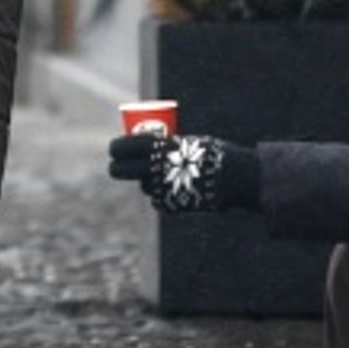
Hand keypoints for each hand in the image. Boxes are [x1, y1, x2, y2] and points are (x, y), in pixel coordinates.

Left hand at [108, 133, 258, 212]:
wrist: (234, 177)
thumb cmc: (214, 154)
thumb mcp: (189, 142)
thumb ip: (169, 146)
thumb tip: (155, 145)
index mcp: (158, 149)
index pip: (126, 147)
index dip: (117, 147)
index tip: (114, 149)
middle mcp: (154, 170)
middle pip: (123, 170)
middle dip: (117, 167)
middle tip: (116, 165)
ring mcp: (160, 189)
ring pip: (143, 185)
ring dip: (146, 180)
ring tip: (161, 174)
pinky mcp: (168, 205)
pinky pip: (158, 198)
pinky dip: (162, 193)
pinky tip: (176, 187)